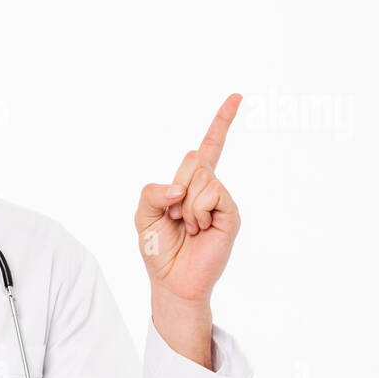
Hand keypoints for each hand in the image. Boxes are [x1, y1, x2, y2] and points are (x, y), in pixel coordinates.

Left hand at [135, 93, 242, 304]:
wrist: (172, 280)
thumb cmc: (158, 248)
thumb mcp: (142, 214)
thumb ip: (152, 190)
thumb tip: (181, 187)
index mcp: (189, 184)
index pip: (208, 148)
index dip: (221, 123)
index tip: (236, 97)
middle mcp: (209, 188)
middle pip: (193, 159)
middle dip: (176, 185)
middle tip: (175, 215)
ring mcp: (221, 200)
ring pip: (201, 176)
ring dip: (185, 203)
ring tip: (188, 226)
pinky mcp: (231, 214)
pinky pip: (212, 194)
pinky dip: (198, 211)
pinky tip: (200, 229)